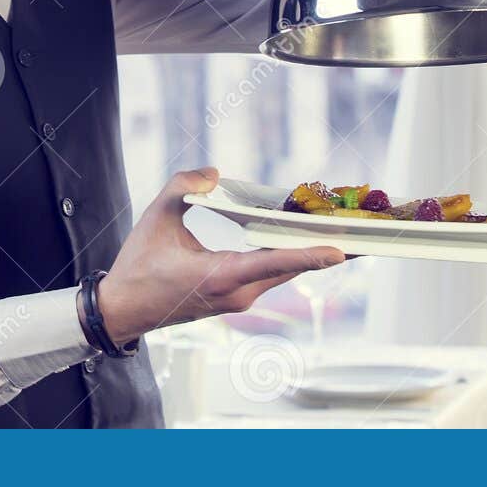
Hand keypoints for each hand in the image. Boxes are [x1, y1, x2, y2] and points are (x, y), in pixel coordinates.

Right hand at [96, 167, 344, 343]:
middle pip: (291, 266)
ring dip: (310, 247)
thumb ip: (182, 187)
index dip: (308, 254)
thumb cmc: (139, 267)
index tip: (340, 250)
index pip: (272, 262)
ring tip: (343, 225)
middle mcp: (237, 292)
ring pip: (284, 269)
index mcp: (219, 277)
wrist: (124, 310)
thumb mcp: (154, 217)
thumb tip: (215, 176)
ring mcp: (239, 297)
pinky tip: (306, 234)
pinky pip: (272, 272)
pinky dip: (291, 253)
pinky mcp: (237, 295)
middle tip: (361, 226)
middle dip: (325, 245)